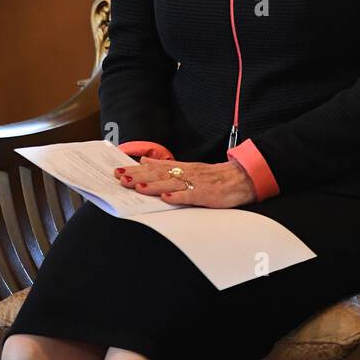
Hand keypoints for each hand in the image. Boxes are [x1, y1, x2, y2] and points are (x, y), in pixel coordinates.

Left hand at [113, 157, 255, 207]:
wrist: (242, 178)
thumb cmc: (214, 176)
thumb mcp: (189, 167)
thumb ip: (167, 165)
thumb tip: (145, 161)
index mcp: (182, 168)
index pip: (155, 168)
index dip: (136, 169)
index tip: (118, 170)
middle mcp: (186, 173)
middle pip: (158, 175)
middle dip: (138, 176)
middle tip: (120, 178)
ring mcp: (196, 184)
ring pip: (171, 184)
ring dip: (153, 185)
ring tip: (137, 187)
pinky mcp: (206, 195)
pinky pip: (191, 196)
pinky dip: (178, 197)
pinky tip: (166, 198)